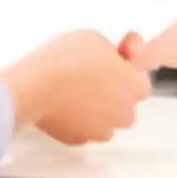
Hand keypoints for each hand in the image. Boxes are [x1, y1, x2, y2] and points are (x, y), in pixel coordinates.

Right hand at [0, 30, 151, 144]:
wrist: (35, 87)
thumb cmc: (66, 60)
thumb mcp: (96, 38)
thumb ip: (115, 51)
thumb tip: (119, 55)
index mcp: (136, 86)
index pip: (141, 79)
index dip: (127, 68)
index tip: (115, 58)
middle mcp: (125, 113)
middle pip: (125, 101)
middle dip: (114, 89)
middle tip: (94, 72)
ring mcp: (102, 130)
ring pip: (105, 118)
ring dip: (97, 106)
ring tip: (76, 88)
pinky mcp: (78, 139)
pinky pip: (84, 128)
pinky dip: (78, 118)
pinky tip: (64, 102)